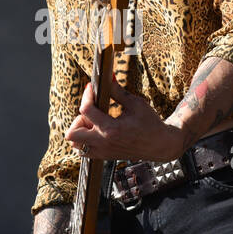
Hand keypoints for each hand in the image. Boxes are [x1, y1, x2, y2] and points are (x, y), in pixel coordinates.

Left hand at [64, 78, 185, 162]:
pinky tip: (97, 131)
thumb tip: (108, 77)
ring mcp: (103, 152)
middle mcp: (104, 143)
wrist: (160, 145)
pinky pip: (83, 151)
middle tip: (92, 113)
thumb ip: (117, 91)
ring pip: (74, 144)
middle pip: (72, 133)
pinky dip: (84, 141)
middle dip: (78, 119)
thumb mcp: (136, 104)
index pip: (86, 110)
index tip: (92, 87)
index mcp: (112, 129)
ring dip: (79, 131)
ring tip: (94, 124)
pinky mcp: (104, 156)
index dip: (87, 95)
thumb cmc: (150, 123)